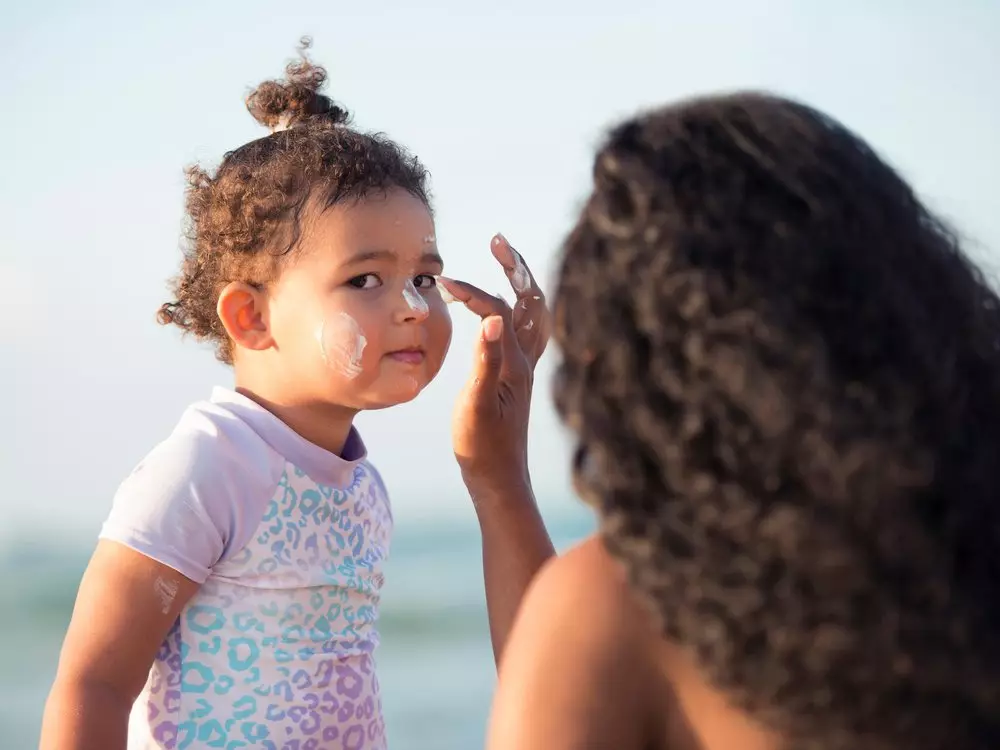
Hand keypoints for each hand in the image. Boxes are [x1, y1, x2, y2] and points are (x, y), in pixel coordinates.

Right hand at [439, 233, 550, 501]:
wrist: (499, 479)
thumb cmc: (482, 447)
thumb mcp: (477, 405)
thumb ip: (485, 361)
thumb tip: (493, 318)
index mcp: (516, 364)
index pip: (499, 311)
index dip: (474, 292)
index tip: (445, 282)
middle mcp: (526, 361)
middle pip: (532, 301)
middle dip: (517, 267)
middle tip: (498, 241)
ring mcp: (524, 369)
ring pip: (534, 314)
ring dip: (522, 283)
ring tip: (505, 261)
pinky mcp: (517, 378)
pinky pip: (527, 331)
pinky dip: (518, 308)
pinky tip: (501, 309)